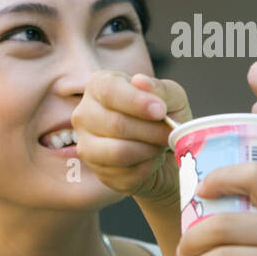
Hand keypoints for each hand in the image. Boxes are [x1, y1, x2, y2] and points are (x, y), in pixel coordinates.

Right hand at [72, 71, 191, 204]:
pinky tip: (154, 159)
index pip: (109, 91)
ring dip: (150, 150)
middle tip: (170, 132)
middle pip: (116, 124)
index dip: (136, 102)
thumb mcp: (172, 97)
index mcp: (99, 86)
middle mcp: (85, 115)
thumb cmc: (164, 117)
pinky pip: (128, 173)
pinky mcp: (101, 174)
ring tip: (162, 144)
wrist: (166, 151)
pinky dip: (149, 167)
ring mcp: (88, 146)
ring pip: (119, 152)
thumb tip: (140, 81)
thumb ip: (160, 89)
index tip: (161, 111)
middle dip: (152, 130)